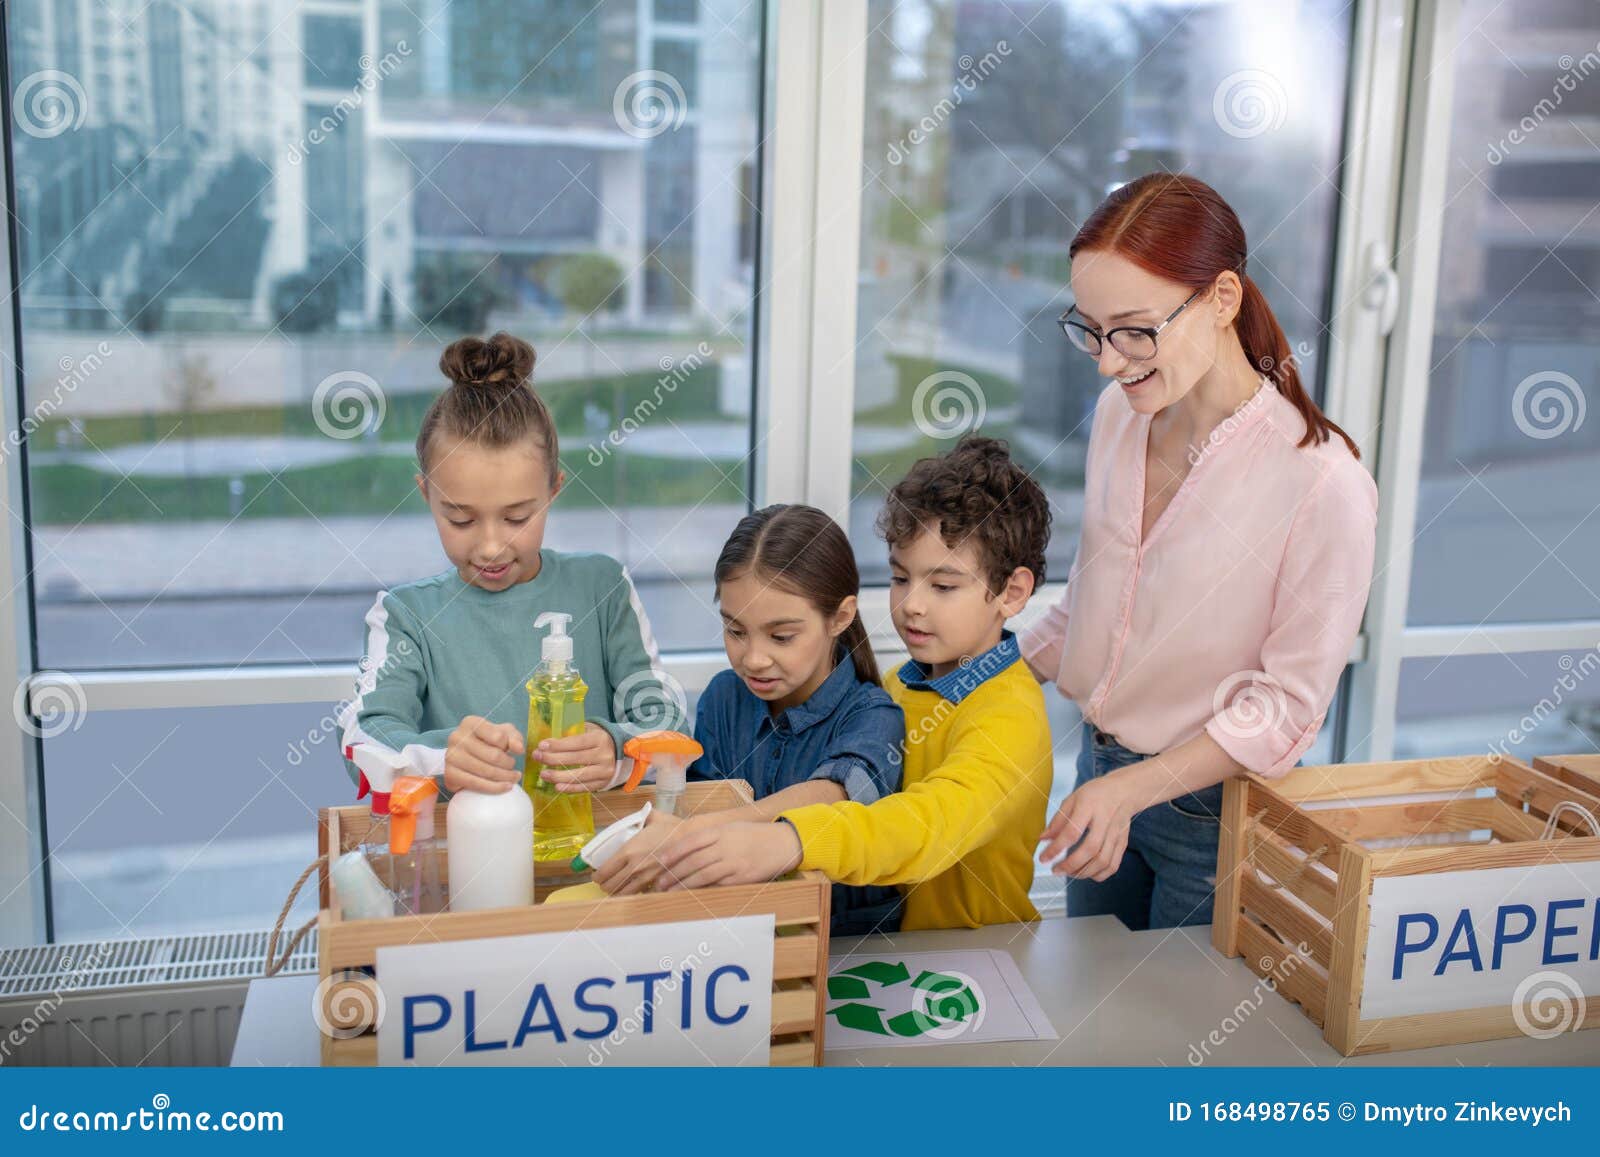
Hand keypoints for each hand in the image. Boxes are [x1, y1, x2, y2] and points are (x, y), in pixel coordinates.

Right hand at [443, 716, 524, 793]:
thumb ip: (514, 738)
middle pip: (494, 756)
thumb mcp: (504, 733)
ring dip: (505, 777)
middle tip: (514, 769)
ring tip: (513, 778)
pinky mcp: (449, 774)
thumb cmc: (488, 741)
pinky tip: (505, 787)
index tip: (510, 750)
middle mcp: (457, 737)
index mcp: (470, 723)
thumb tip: (519, 749)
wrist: (465, 756)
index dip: (509, 746)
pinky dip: (494, 788)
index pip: (498, 736)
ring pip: (486, 771)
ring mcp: (451, 756)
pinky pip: (476, 784)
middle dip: (509, 765)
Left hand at [532, 723, 617, 792]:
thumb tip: (548, 742)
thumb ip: (571, 733)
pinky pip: (584, 787)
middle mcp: (604, 755)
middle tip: (537, 757)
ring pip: (579, 775)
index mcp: (600, 739)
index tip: (542, 745)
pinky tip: (557, 786)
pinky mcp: (603, 783)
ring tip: (544, 774)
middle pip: (576, 758)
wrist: (618, 753)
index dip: (558, 745)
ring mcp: (605, 771)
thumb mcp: (588, 730)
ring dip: (559, 776)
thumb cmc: (597, 740)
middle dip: (553, 758)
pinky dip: (570, 788)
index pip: (576, 742)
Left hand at [593, 811, 683, 895]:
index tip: (596, 874)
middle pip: (610, 886)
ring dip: (616, 891)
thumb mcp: (653, 817)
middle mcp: (634, 867)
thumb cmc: (673, 828)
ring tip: (615, 886)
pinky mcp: (657, 884)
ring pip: (622, 894)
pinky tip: (632, 888)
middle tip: (604, 880)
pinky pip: (639, 894)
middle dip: (604, 885)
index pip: (604, 871)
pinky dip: (632, 893)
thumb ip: (640, 816)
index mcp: (628, 850)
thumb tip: (636, 815)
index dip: (596, 875)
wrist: (693, 841)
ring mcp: (646, 878)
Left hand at [656, 821, 802, 890]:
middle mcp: (726, 846)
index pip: (691, 841)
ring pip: (703, 875)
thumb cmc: (755, 835)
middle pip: (694, 860)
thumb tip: (685, 849)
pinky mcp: (743, 877)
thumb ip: (711, 837)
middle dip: (674, 872)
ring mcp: (734, 863)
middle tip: (660, 882)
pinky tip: (692, 895)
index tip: (660, 861)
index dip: (674, 851)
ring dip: (684, 884)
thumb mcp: (732, 828)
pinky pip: (719, 885)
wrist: (784, 842)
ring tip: (670, 891)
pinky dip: (703, 890)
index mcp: (721, 831)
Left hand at [1038, 769, 1140, 881]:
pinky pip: (1113, 865)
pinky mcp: (1123, 843)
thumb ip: (1058, 820)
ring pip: (1103, 861)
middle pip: (1090, 849)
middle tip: (1056, 870)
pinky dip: (1099, 874)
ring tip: (1069, 873)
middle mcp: (1105, 821)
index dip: (1056, 848)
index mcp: (1089, 806)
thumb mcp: (1072, 799)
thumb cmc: (1095, 794)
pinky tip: (1086, 873)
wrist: (1124, 791)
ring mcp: (1116, 833)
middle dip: (1070, 865)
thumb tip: (1043, 839)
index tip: (1043, 858)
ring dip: (1083, 872)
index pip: (1072, 832)